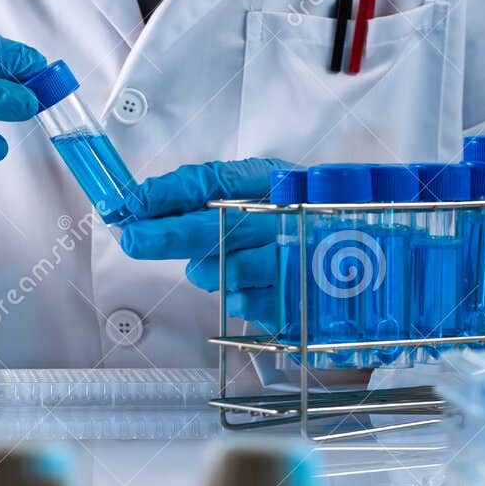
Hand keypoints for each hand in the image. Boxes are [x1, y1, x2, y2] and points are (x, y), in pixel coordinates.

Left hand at [117, 158, 292, 328]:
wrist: (350, 254)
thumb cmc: (291, 216)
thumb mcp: (257, 188)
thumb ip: (199, 190)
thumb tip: (143, 202)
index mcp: (279, 182)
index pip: (219, 182)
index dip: (175, 193)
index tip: (138, 203)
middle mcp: (292, 220)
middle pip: (221, 227)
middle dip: (170, 235)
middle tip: (134, 239)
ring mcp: (299, 263)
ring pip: (229, 271)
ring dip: (203, 269)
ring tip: (207, 263)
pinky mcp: (298, 302)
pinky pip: (244, 303)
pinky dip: (230, 294)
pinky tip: (240, 284)